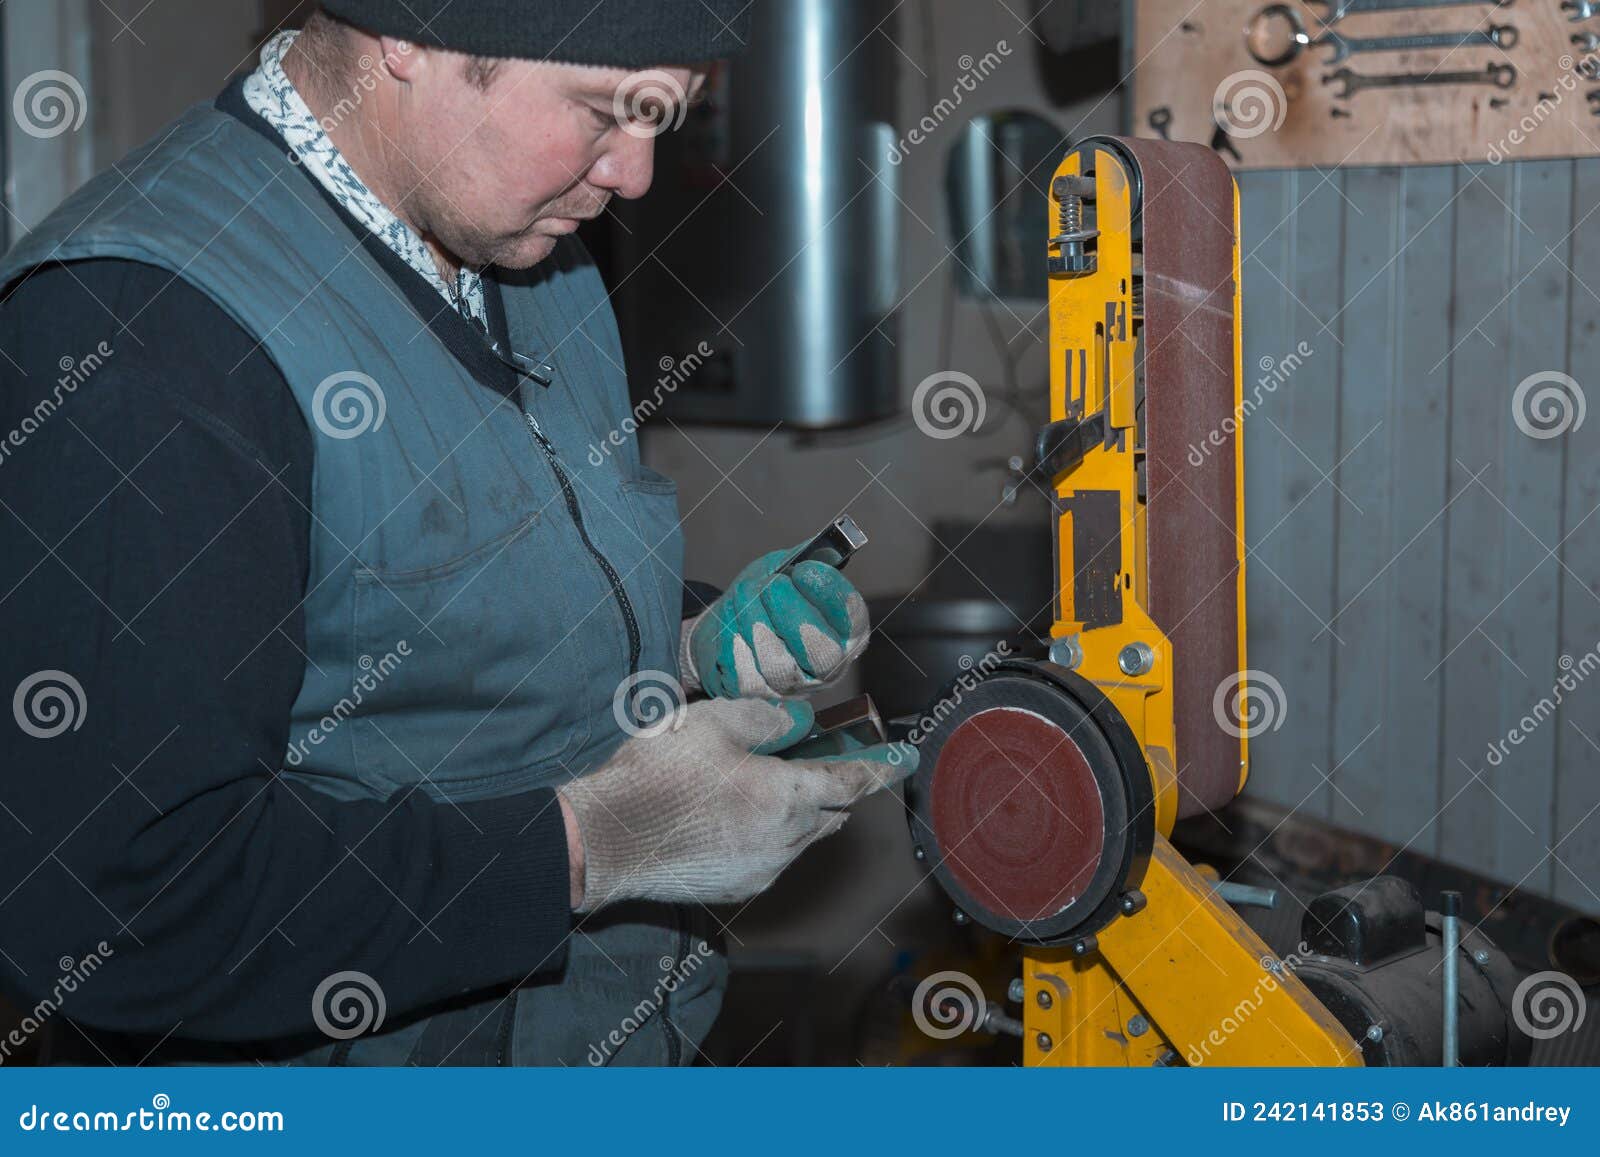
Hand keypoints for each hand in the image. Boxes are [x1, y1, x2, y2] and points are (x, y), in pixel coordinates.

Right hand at [556, 697, 915, 910]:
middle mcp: (785, 841)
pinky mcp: (737, 889)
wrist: (606, 840)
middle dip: (833, 787)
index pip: (849, 782)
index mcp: (786, 797)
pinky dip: (771, 835)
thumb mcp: (711, 723)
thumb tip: (799, 720)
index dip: (878, 767)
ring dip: (800, 812)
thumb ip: (765, 717)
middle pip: (831, 814)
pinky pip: (773, 857)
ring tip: (765, 784)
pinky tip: (737, 816)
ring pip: (802, 838)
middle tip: (818, 760)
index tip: (901, 760)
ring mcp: (762, 871)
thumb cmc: (656, 777)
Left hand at [681, 546, 868, 698]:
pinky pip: (744, 667)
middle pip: (820, 651)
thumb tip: (822, 545)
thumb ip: (806, 558)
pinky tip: (734, 617)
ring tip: (747, 593)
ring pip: (777, 660)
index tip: (805, 569)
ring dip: (756, 618)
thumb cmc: (767, 597)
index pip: (851, 619)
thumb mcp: (789, 569)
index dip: (831, 594)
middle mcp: (826, 667)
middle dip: (792, 611)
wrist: (729, 628)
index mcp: (846, 633)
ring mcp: (791, 685)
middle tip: (774, 583)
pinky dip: (734, 634)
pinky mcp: (755, 692)